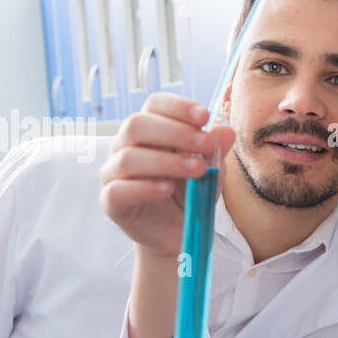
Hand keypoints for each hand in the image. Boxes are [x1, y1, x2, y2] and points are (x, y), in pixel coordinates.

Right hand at [99, 93, 235, 257]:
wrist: (180, 233)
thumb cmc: (191, 193)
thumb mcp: (211, 170)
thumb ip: (215, 150)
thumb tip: (226, 130)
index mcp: (149, 131)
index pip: (154, 105)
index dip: (177, 106)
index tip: (205, 116)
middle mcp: (126, 146)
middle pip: (136, 125)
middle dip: (174, 132)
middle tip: (204, 144)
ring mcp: (114, 173)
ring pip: (128, 157)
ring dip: (166, 161)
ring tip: (197, 169)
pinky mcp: (111, 201)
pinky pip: (118, 189)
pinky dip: (145, 187)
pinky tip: (167, 189)